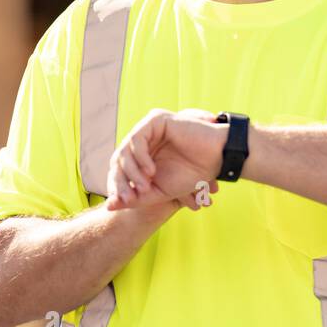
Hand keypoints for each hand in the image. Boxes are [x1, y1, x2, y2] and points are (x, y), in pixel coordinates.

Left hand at [105, 108, 225, 211]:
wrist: (217, 160)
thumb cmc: (191, 175)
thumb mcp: (160, 192)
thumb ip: (136, 198)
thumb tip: (109, 206)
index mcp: (142, 156)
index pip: (118, 170)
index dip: (116, 186)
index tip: (120, 203)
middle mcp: (142, 141)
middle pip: (117, 160)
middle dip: (120, 181)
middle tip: (128, 198)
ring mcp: (148, 129)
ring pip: (124, 150)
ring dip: (131, 172)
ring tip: (144, 186)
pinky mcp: (156, 120)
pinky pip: (137, 139)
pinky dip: (140, 158)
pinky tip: (151, 171)